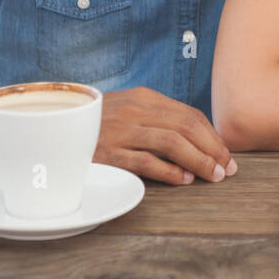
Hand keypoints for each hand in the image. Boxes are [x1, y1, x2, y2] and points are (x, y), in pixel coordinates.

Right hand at [96, 87, 234, 184]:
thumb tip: (195, 139)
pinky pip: (146, 161)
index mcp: (143, 97)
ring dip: (199, 160)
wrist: (51, 127)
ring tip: (213, 176)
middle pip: (186, 127)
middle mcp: (134, 110)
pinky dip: (170, 171)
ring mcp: (120, 131)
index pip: (189, 115)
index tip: (226, 153)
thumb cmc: (96, 124)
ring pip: (172, 142)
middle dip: (212, 148)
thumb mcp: (126, 110)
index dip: (212, 135)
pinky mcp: (108, 153)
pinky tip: (184, 180)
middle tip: (227, 168)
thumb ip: (156, 119)